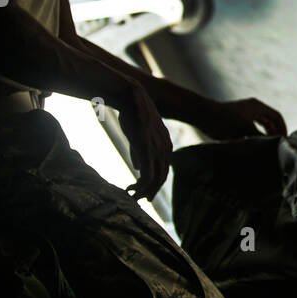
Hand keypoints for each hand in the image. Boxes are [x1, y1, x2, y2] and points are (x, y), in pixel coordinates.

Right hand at [114, 80, 171, 200]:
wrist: (130, 97)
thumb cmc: (132, 113)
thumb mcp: (139, 134)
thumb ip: (140, 151)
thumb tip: (138, 166)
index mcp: (165, 143)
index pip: (165, 168)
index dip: (156, 182)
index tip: (146, 192)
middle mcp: (165, 148)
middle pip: (162, 177)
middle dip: (152, 191)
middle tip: (141, 200)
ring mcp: (157, 149)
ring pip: (156, 180)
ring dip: (144, 192)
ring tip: (132, 196)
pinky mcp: (147, 150)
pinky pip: (147, 177)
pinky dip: (140, 187)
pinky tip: (130, 189)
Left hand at [197, 98, 287, 139]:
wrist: (202, 114)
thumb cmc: (223, 120)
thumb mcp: (243, 130)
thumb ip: (259, 137)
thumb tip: (271, 144)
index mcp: (257, 106)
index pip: (276, 116)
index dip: (282, 128)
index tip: (285, 140)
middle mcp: (252, 108)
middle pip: (270, 120)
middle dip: (275, 132)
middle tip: (278, 145)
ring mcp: (244, 112)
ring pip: (261, 124)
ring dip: (266, 134)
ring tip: (268, 146)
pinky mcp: (236, 119)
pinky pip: (252, 127)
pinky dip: (256, 135)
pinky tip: (255, 144)